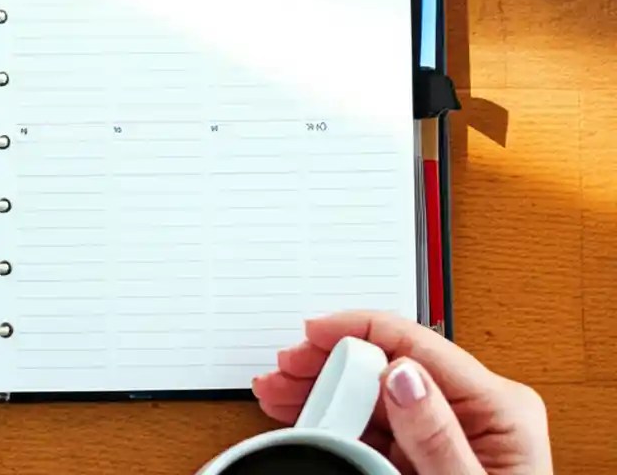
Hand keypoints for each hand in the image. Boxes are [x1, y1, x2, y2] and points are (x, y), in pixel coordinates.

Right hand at [252, 311, 551, 474]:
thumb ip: (436, 436)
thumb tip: (403, 375)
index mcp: (497, 405)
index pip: (418, 343)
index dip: (357, 329)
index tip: (312, 334)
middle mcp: (473, 407)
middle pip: (386, 361)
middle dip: (328, 360)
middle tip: (284, 370)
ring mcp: (445, 427)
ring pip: (371, 388)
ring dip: (322, 385)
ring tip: (280, 391)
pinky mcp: (423, 448)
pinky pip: (371, 420)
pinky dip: (333, 413)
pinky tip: (304, 411)